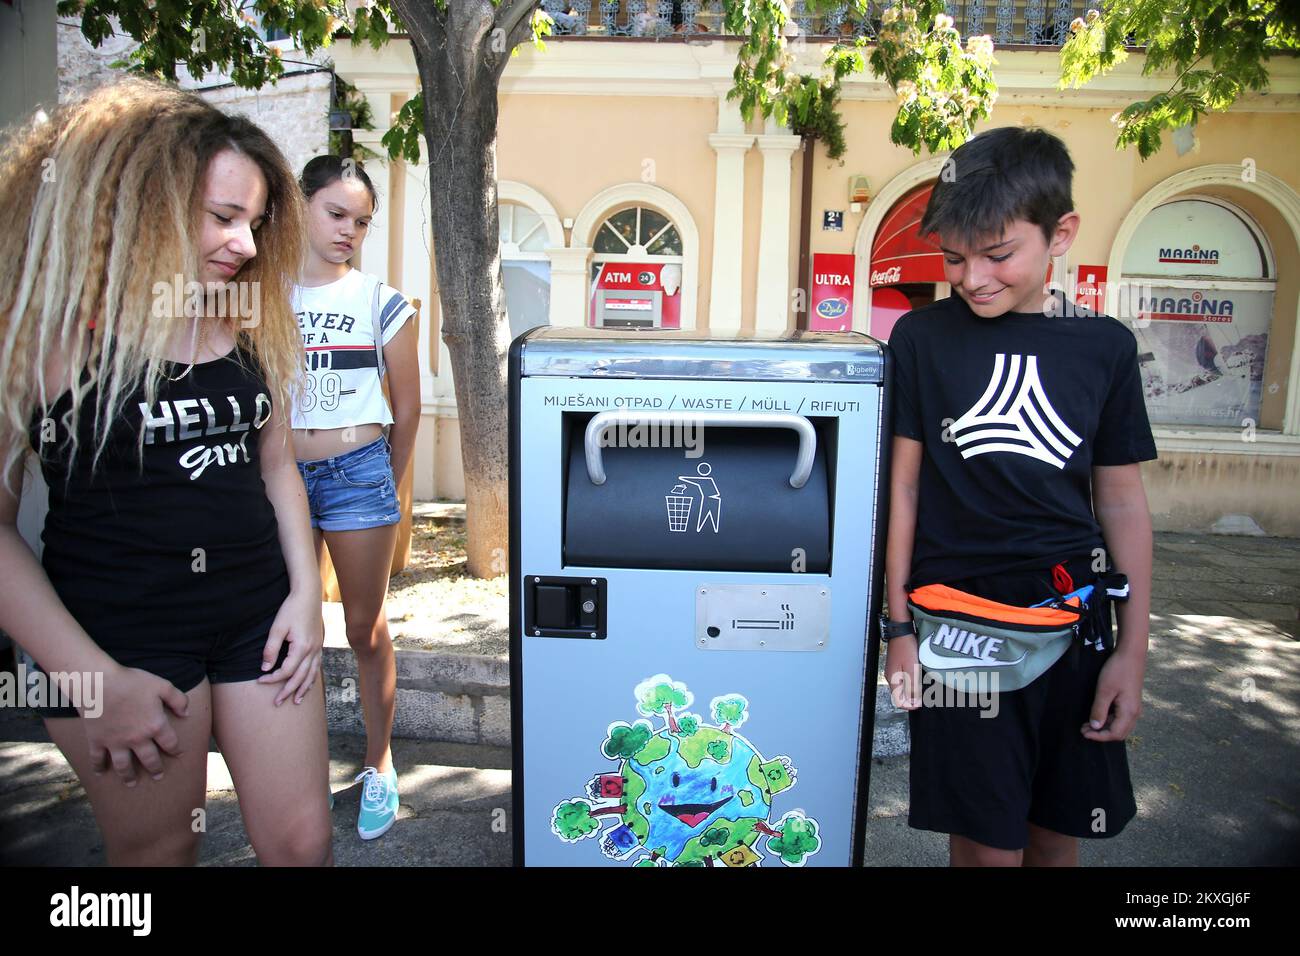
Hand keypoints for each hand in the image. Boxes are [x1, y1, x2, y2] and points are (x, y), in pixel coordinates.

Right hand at [85, 664, 188, 786]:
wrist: (98, 682)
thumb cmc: (132, 681)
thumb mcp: (162, 685)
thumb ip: (178, 700)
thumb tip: (187, 714)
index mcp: (155, 725)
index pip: (170, 743)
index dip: (176, 750)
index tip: (179, 754)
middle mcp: (136, 739)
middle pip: (149, 759)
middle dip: (155, 769)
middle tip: (158, 776)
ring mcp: (116, 742)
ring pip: (124, 766)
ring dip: (128, 776)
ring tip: (132, 783)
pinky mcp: (97, 741)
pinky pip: (98, 759)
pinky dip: (98, 767)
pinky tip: (99, 774)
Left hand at [257, 588, 323, 705]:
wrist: (309, 594)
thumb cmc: (291, 609)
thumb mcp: (277, 628)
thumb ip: (270, 649)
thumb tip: (265, 668)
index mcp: (302, 647)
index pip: (286, 671)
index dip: (272, 678)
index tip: (260, 680)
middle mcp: (313, 651)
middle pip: (300, 677)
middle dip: (288, 691)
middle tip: (277, 702)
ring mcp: (318, 648)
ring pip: (312, 675)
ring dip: (304, 689)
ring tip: (297, 701)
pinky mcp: (319, 645)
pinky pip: (317, 667)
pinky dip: (312, 678)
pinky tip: (307, 683)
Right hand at [885, 635, 922, 709]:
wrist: (902, 631)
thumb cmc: (906, 647)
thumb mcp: (912, 669)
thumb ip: (912, 687)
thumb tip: (914, 702)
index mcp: (893, 680)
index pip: (898, 701)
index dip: (910, 705)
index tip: (921, 703)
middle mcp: (892, 677)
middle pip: (901, 695)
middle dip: (912, 698)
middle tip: (924, 696)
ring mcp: (894, 670)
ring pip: (903, 687)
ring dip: (913, 690)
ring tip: (923, 687)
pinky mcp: (899, 665)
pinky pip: (905, 679)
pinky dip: (913, 682)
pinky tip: (920, 678)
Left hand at [1081, 650, 1144, 741]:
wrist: (1131, 655)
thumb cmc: (1117, 671)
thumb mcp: (1104, 691)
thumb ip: (1099, 710)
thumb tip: (1095, 727)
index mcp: (1129, 712)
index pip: (1115, 734)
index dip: (1099, 736)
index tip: (1084, 733)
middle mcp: (1135, 713)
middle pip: (1119, 733)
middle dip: (1101, 734)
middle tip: (1084, 730)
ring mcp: (1134, 708)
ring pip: (1120, 726)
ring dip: (1105, 727)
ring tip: (1088, 724)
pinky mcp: (1131, 702)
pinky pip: (1121, 717)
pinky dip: (1109, 720)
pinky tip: (1098, 715)